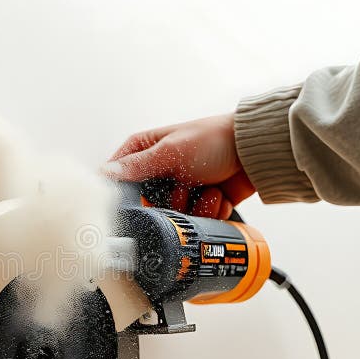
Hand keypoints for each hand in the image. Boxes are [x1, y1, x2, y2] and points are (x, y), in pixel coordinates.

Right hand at [103, 113, 254, 218]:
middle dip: (168, 204)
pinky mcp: (199, 202)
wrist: (254, 151)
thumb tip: (105, 174)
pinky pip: (195, 220)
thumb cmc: (215, 138)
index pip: (120, 178)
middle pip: (148, 205)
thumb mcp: (170, 151)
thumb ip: (136, 166)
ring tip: (206, 189)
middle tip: (181, 192)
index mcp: (146, 151)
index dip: (124, 194)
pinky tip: (217, 194)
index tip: (137, 203)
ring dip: (193, 207)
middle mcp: (161, 171)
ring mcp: (181, 188)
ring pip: (173, 216)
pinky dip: (209, 210)